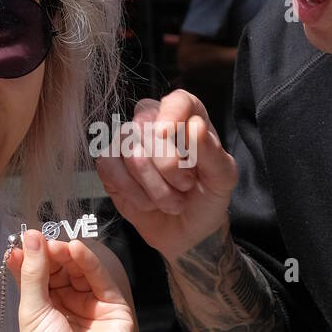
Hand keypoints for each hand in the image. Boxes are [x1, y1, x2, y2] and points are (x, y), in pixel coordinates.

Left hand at [6, 231, 134, 331]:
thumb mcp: (32, 314)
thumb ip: (33, 274)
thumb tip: (30, 237)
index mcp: (46, 309)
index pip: (42, 275)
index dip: (34, 258)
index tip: (25, 241)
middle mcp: (70, 304)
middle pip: (62, 269)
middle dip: (51, 254)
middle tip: (42, 242)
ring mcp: (93, 305)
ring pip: (81, 271)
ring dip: (68, 255)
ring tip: (57, 246)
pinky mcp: (114, 308)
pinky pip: (101, 281)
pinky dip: (89, 262)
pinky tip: (75, 249)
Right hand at [94, 91, 237, 261]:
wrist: (187, 231)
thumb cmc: (206, 197)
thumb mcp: (222, 179)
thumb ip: (212, 152)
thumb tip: (195, 126)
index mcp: (188, 116)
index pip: (177, 101)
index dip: (172, 114)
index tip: (168, 132)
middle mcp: (155, 121)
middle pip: (148, 128)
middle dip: (169, 167)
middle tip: (186, 187)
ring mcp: (128, 141)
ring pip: (130, 151)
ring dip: (154, 186)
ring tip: (172, 201)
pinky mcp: (109, 163)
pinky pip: (110, 168)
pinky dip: (133, 193)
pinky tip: (148, 203)